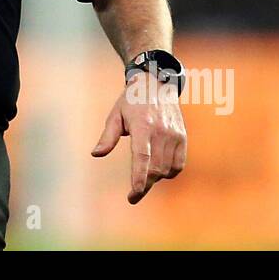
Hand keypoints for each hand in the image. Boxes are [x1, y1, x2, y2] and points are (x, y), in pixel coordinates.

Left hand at [92, 69, 186, 203]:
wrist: (156, 84)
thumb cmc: (131, 101)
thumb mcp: (115, 115)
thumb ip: (108, 137)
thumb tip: (96, 154)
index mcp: (142, 126)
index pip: (142, 157)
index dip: (139, 177)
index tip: (135, 193)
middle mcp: (161, 131)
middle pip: (155, 168)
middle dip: (144, 185)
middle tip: (134, 195)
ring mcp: (174, 135)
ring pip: (166, 169)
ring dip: (155, 179)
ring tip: (144, 178)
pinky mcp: (182, 138)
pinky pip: (178, 165)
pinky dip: (169, 173)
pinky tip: (159, 171)